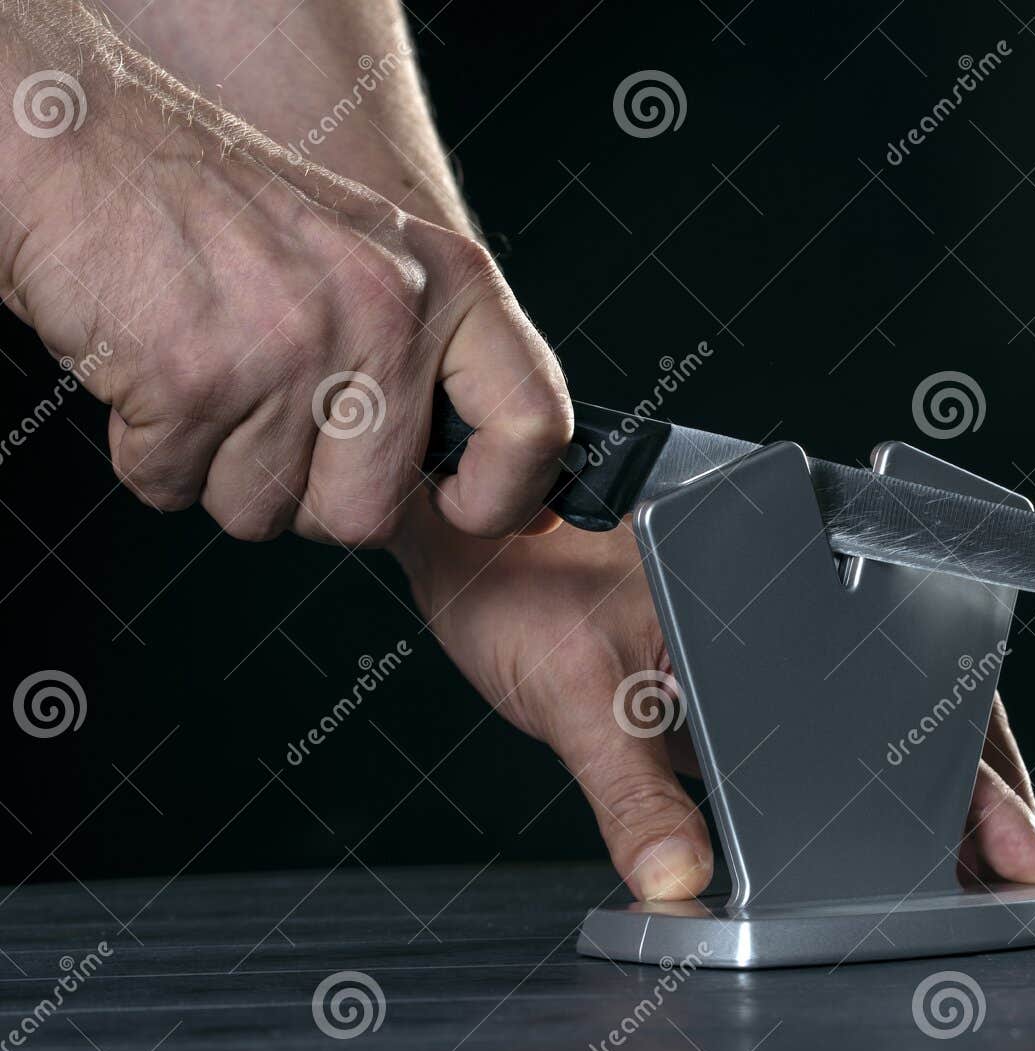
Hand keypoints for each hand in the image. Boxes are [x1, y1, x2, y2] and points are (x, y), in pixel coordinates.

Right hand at [1, 22, 568, 544]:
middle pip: (370, 514)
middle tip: (273, 421)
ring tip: (211, 377)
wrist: (88, 142)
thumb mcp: (378, 257)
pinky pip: (174, 488)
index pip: (534, 424)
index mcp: (448, 281)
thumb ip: (441, 364)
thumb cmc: (232, 212)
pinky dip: (152, 454)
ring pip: (264, 513)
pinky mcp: (195, 376)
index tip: (463, 509)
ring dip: (221, 472)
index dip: (503, 498)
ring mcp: (291, 346)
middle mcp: (385, 311)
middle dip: (309, 499)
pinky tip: (156, 376)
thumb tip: (509, 496)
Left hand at [391, 499, 1034, 899]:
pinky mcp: (730, 683)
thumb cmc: (518, 573)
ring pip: (878, 726)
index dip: (974, 765)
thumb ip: (635, 792)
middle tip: (1020, 878)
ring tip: (969, 880)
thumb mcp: (580, 690)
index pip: (919, 671)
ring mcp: (770, 646)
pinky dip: (844, 802)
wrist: (462, 532)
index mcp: (790, 578)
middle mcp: (797, 606)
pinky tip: (866, 855)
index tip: (1012, 842)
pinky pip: (808, 747)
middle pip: (922, 706)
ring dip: (921, 802)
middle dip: (974, 797)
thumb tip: (682, 886)